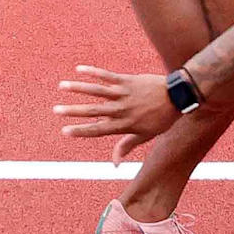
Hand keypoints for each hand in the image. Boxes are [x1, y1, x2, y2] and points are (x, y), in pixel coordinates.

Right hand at [54, 63, 179, 145]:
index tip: (65, 131)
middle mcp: (121, 110)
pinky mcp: (127, 81)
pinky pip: (108, 76)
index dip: (81, 130)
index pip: (99, 130)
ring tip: (62, 86)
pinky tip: (79, 69)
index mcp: (124, 125)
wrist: (177, 97)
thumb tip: (115, 165)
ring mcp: (123, 94)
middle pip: (94, 111)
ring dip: (79, 88)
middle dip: (73, 111)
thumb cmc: (161, 119)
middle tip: (56, 110)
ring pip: (97, 92)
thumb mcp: (145, 136)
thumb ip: (126, 146)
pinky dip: (93, 72)